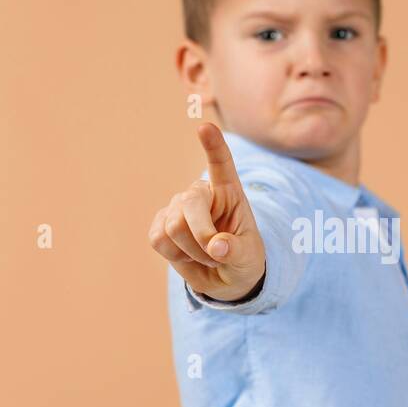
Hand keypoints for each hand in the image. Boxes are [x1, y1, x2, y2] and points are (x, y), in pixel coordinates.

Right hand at [147, 122, 266, 301]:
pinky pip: (158, 239)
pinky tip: (187, 255)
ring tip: (207, 256)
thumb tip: (217, 247)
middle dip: (201, 234)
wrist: (225, 278)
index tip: (205, 128)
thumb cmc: (243, 259)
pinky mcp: (160, 224)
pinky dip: (175, 255)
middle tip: (217, 256)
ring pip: (173, 227)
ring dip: (192, 251)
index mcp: (229, 192)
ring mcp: (178, 207)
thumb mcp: (249, 257)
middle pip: (189, 204)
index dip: (213, 146)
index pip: (221, 164)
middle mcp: (202, 194)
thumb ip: (236, 250)